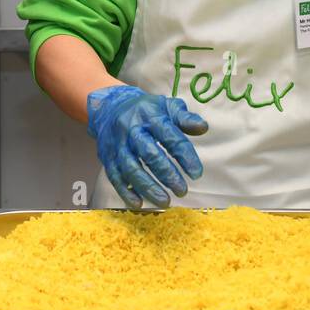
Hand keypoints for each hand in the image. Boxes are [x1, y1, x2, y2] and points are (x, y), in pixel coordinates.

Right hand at [86, 85, 205, 208]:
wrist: (109, 106)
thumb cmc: (146, 110)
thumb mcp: (167, 106)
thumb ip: (185, 118)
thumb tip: (202, 127)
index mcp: (150, 116)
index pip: (169, 136)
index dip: (184, 155)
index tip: (197, 173)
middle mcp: (132, 130)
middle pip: (149, 153)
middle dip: (166, 174)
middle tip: (182, 191)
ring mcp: (117, 144)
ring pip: (131, 168)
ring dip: (148, 187)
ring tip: (165, 202)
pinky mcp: (107, 157)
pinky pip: (114, 176)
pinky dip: (125, 191)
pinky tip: (138, 203)